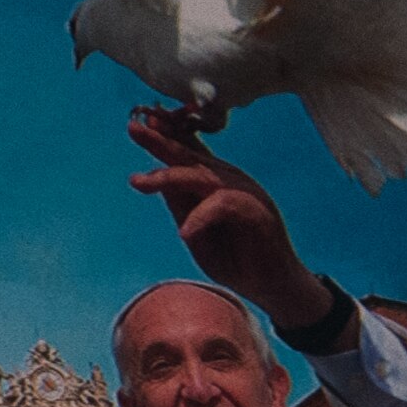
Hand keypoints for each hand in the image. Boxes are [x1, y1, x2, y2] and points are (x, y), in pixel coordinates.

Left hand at [126, 111, 333, 337]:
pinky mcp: (258, 212)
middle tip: (135, 127)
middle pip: (192, 156)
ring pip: (203, 176)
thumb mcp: (194, 231)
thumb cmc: (233, 258)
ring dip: (169, 177)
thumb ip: (180, 204)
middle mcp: (230, 181)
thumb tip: (158, 179)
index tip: (140, 121)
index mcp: (216, 182)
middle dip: (161, 141)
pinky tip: (185, 232)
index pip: (189, 152)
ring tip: (139, 181)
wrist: (271, 285)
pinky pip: (225, 205)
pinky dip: (202, 216)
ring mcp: (246, 193)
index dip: (166, 135)